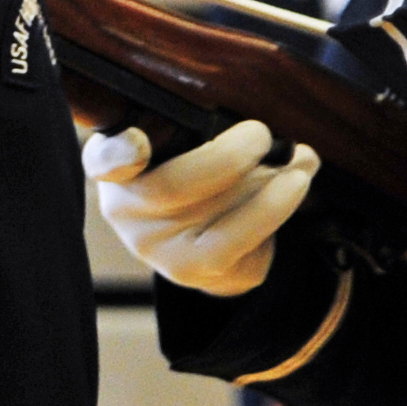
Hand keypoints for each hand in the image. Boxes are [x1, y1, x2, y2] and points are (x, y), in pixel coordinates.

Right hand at [85, 120, 317, 296]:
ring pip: (221, 236)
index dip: (119, 154)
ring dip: (271, 201)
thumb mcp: (176, 142)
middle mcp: (127, 215)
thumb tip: (262, 136)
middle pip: (176, 189)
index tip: (139, 142)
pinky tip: (287, 198)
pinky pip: (245, 254)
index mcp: (115, 168)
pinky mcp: (198, 276)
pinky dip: (273, 222)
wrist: (189, 231)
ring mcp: (160, 252)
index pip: (105, 161)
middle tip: (262, 135)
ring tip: (301, 169)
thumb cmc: (186, 170)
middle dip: (229, 160)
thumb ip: (199, 129)